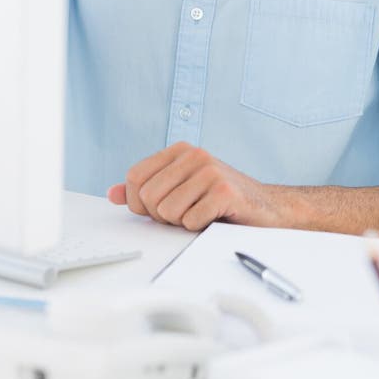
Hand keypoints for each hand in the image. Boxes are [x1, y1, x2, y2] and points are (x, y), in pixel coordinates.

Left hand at [107, 141, 280, 230]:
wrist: (266, 208)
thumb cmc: (220, 200)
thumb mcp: (180, 189)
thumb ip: (146, 189)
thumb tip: (112, 193)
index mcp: (180, 150)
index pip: (135, 177)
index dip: (141, 202)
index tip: (161, 207)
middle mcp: (195, 155)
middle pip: (149, 197)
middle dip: (163, 216)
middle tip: (187, 212)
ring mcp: (211, 171)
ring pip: (167, 212)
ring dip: (182, 223)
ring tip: (202, 213)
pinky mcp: (225, 192)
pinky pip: (190, 222)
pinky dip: (199, 228)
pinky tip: (215, 218)